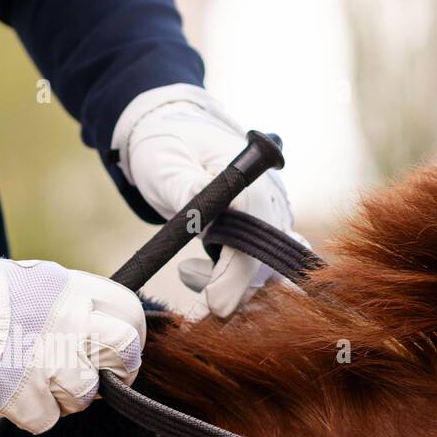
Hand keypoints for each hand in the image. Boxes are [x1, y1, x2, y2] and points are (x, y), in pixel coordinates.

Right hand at [0, 221, 145, 433]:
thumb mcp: (19, 282)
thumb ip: (58, 304)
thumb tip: (87, 325)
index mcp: (65, 288)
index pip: (130, 314)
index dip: (127, 338)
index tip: (113, 353)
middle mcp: (64, 322)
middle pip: (125, 355)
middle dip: (113, 373)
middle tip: (87, 378)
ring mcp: (45, 360)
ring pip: (85, 394)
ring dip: (63, 396)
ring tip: (32, 381)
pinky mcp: (20, 394)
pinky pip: (46, 419)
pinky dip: (29, 414)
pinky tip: (9, 395)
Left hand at [113, 84, 307, 317]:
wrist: (175, 134)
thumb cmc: (168, 144)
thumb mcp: (166, 162)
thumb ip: (183, 186)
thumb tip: (197, 205)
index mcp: (252, 184)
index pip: (256, 241)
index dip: (237, 277)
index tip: (214, 302)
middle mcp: (270, 204)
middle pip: (269, 264)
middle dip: (234, 289)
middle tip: (190, 284)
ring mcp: (269, 220)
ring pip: (265, 271)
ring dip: (230, 286)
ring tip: (186, 270)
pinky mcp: (259, 233)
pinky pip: (256, 268)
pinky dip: (231, 282)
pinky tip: (197, 271)